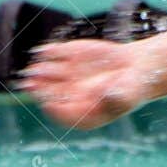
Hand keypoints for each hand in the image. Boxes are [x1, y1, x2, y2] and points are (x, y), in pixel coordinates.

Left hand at [19, 39, 147, 128]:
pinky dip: (48, 52)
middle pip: (48, 94)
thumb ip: (114, 97)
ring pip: (46, 74)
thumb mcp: (127, 96)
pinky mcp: (67, 57)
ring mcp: (65, 76)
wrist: (135, 68)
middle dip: (39, 89)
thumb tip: (101, 93)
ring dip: (40, 71)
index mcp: (80, 114)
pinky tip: (43, 51)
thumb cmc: (132, 89)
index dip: (53, 108)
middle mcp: (68, 96)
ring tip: (36, 69)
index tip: (47, 102)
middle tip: (31, 83)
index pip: (61, 113)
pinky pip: (52, 53)